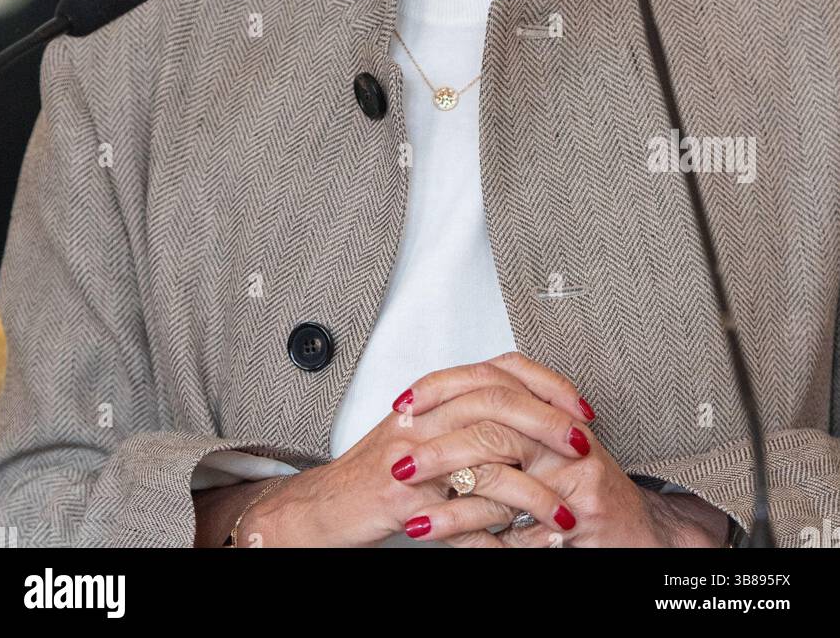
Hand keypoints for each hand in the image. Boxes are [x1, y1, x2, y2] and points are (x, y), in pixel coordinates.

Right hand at [239, 351, 593, 546]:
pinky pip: (467, 508)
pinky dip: (506, 526)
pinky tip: (528, 537)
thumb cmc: (372, 476)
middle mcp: (425, 417)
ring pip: (490, 451)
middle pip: (498, 398)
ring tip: (567, 508)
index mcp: (433, 398)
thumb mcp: (424, 439)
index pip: (498, 369)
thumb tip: (524, 419)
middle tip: (582, 443)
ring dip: (537, 486)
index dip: (544, 383)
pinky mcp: (408, 497)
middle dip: (549, 421)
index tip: (579, 406)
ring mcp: (416, 455)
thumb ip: (466, 422)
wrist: (323, 509)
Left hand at [399, 352, 728, 547]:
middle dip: (438, 444)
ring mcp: (578, 471)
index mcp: (550, 410)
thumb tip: (436, 427)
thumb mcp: (544, 456)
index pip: (492, 379)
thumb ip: (503, 435)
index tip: (404, 405)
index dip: (445, 387)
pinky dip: (474, 534)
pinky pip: (520, 522)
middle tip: (397, 460)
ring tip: (408, 506)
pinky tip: (442, 536)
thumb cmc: (590, 498)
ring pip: (500, 475)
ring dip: (447, 494)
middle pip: (492, 419)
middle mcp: (565, 433)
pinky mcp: (585, 509)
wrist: (644, 533)